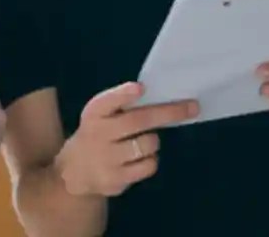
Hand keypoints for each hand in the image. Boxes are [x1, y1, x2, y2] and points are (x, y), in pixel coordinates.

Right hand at [55, 82, 198, 197]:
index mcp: (94, 113)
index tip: (141, 88)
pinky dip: (150, 160)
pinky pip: (149, 166)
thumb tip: (166, 96)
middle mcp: (98, 134)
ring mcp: (107, 159)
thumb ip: (123, 105)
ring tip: (142, 141)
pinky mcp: (116, 180)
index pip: (107, 101)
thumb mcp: (102, 116)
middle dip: (169, 112)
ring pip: (148, 144)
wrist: (74, 172)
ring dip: (153, 140)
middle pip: (139, 121)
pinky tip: (138, 159)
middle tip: (193, 106)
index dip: (124, 94)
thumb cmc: (99, 133)